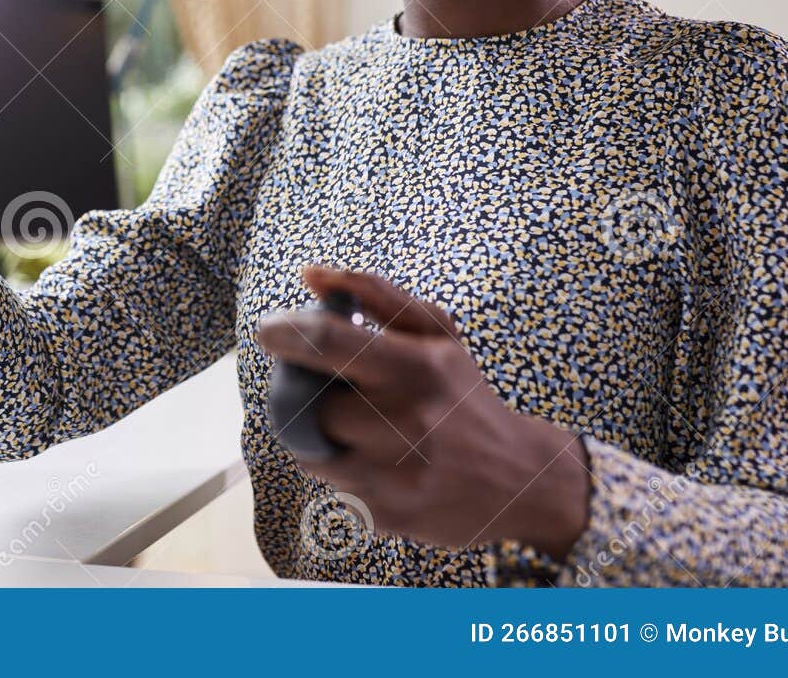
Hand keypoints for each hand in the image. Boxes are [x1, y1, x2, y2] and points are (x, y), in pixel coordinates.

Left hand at [255, 266, 590, 559]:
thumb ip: (375, 295)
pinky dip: (341, 467)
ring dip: (322, 434)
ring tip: (358, 429)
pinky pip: (332, 483)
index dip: (286, 333)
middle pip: (313, 403)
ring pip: (312, 447)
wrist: (518, 480)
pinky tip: (377, 462)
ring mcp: (394, 474)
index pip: (328, 343)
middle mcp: (405, 423)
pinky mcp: (385, 513)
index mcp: (417, 369)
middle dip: (313, 395)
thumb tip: (311, 275)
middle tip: (332, 391)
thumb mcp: (437, 335)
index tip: (269, 331)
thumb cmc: (463, 396)